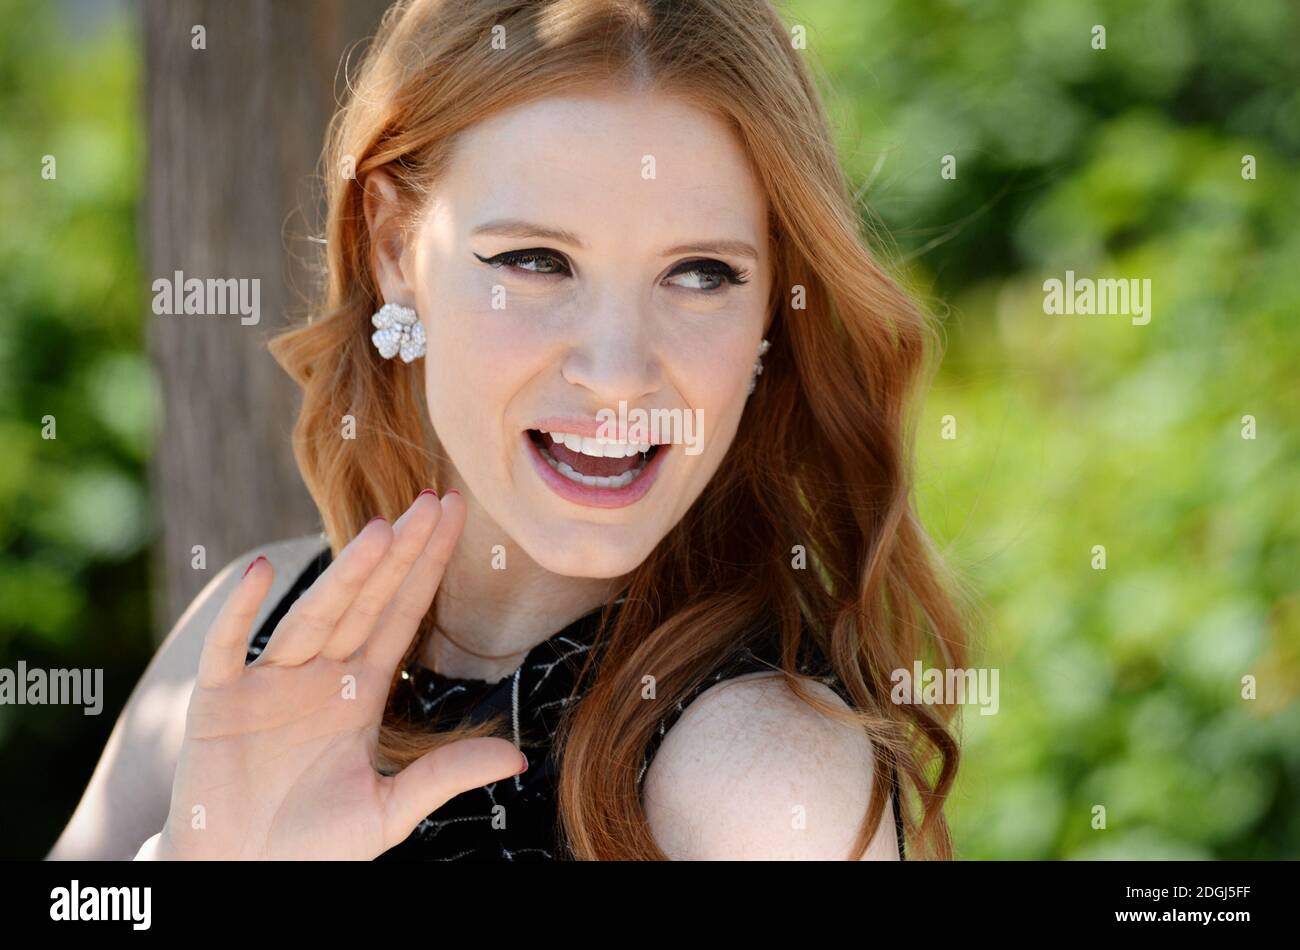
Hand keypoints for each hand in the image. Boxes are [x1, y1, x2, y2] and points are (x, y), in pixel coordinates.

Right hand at [158, 490, 524, 859]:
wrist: (239, 878)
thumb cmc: (311, 846)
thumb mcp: (386, 812)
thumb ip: (443, 777)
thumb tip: (518, 759)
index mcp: (359, 691)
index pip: (401, 615)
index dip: (426, 568)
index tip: (451, 518)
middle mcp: (318, 674)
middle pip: (365, 602)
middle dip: (398, 555)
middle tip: (430, 503)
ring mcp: (267, 683)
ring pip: (313, 617)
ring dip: (343, 577)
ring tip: (376, 533)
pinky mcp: (217, 703)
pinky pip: (230, 650)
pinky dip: (241, 613)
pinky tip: (258, 572)